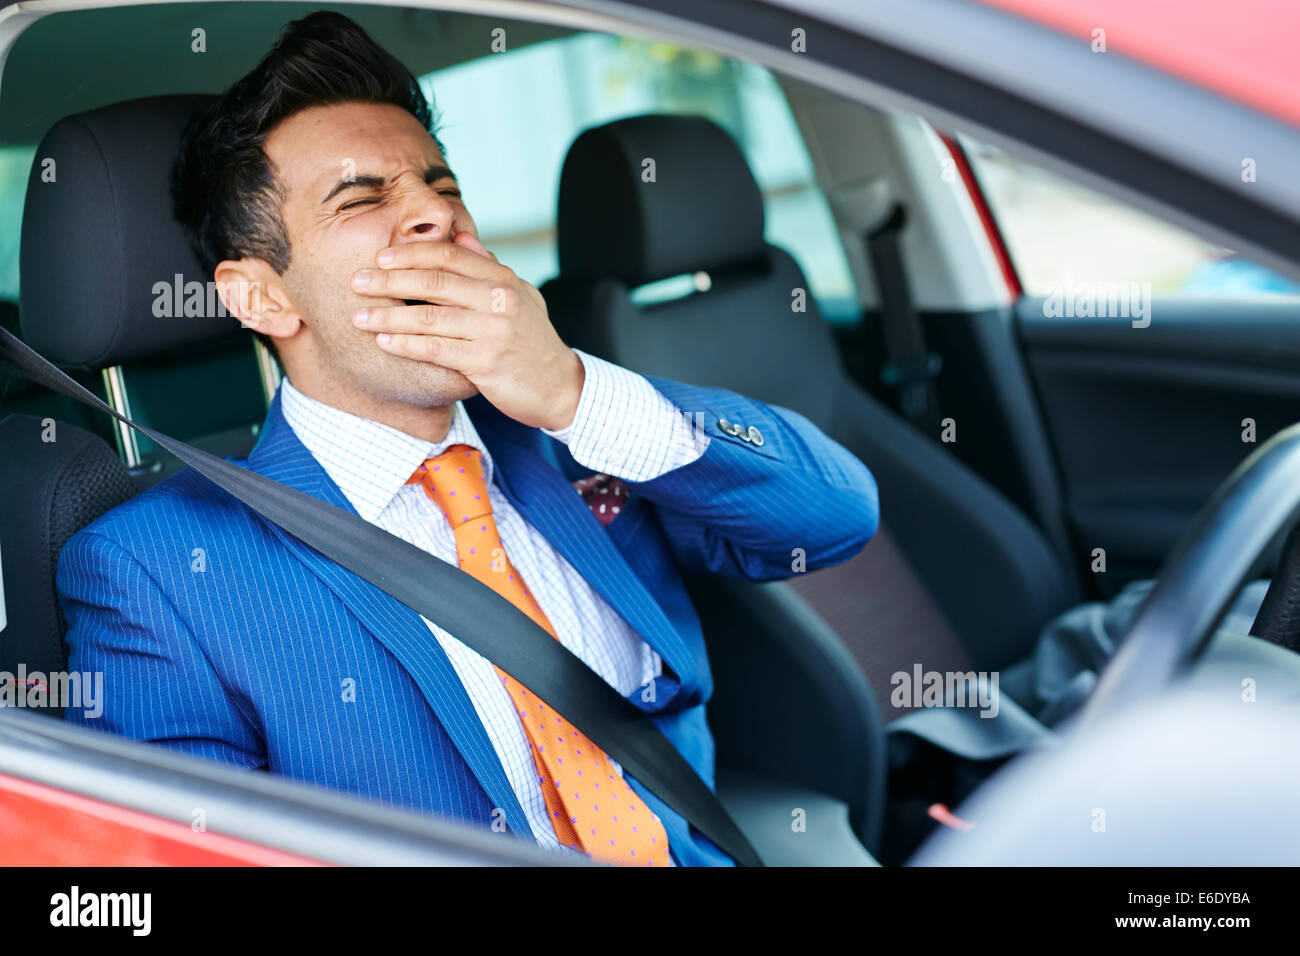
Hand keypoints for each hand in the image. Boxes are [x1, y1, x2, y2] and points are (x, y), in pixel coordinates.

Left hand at [350, 232, 583, 430]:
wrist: (561, 387)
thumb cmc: (533, 343)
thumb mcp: (519, 297)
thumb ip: (489, 269)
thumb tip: (460, 238)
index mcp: (504, 280)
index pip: (450, 256)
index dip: (411, 254)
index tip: (380, 257)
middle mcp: (500, 300)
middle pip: (434, 282)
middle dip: (389, 280)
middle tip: (357, 282)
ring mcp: (494, 331)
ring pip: (429, 317)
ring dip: (388, 315)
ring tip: (359, 316)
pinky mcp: (487, 363)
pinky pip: (436, 349)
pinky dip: (406, 344)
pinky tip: (384, 342)